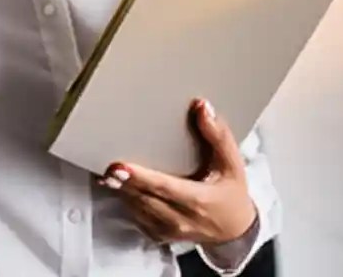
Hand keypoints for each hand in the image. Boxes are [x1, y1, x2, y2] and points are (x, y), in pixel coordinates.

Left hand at [97, 98, 256, 246]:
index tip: (121, 167)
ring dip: (122, 190)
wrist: (234, 232)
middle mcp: (182, 219)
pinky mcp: (159, 235)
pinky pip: (136, 217)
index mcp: (199, 200)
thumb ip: (218, 135)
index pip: (165, 187)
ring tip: (110, 174)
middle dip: (124, 182)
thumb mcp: (232, 164)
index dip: (141, 177)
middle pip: (145, 198)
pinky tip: (120, 187)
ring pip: (137, 208)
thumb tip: (202, 107)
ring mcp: (168, 230)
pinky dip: (126, 201)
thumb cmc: (231, 195)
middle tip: (108, 167)